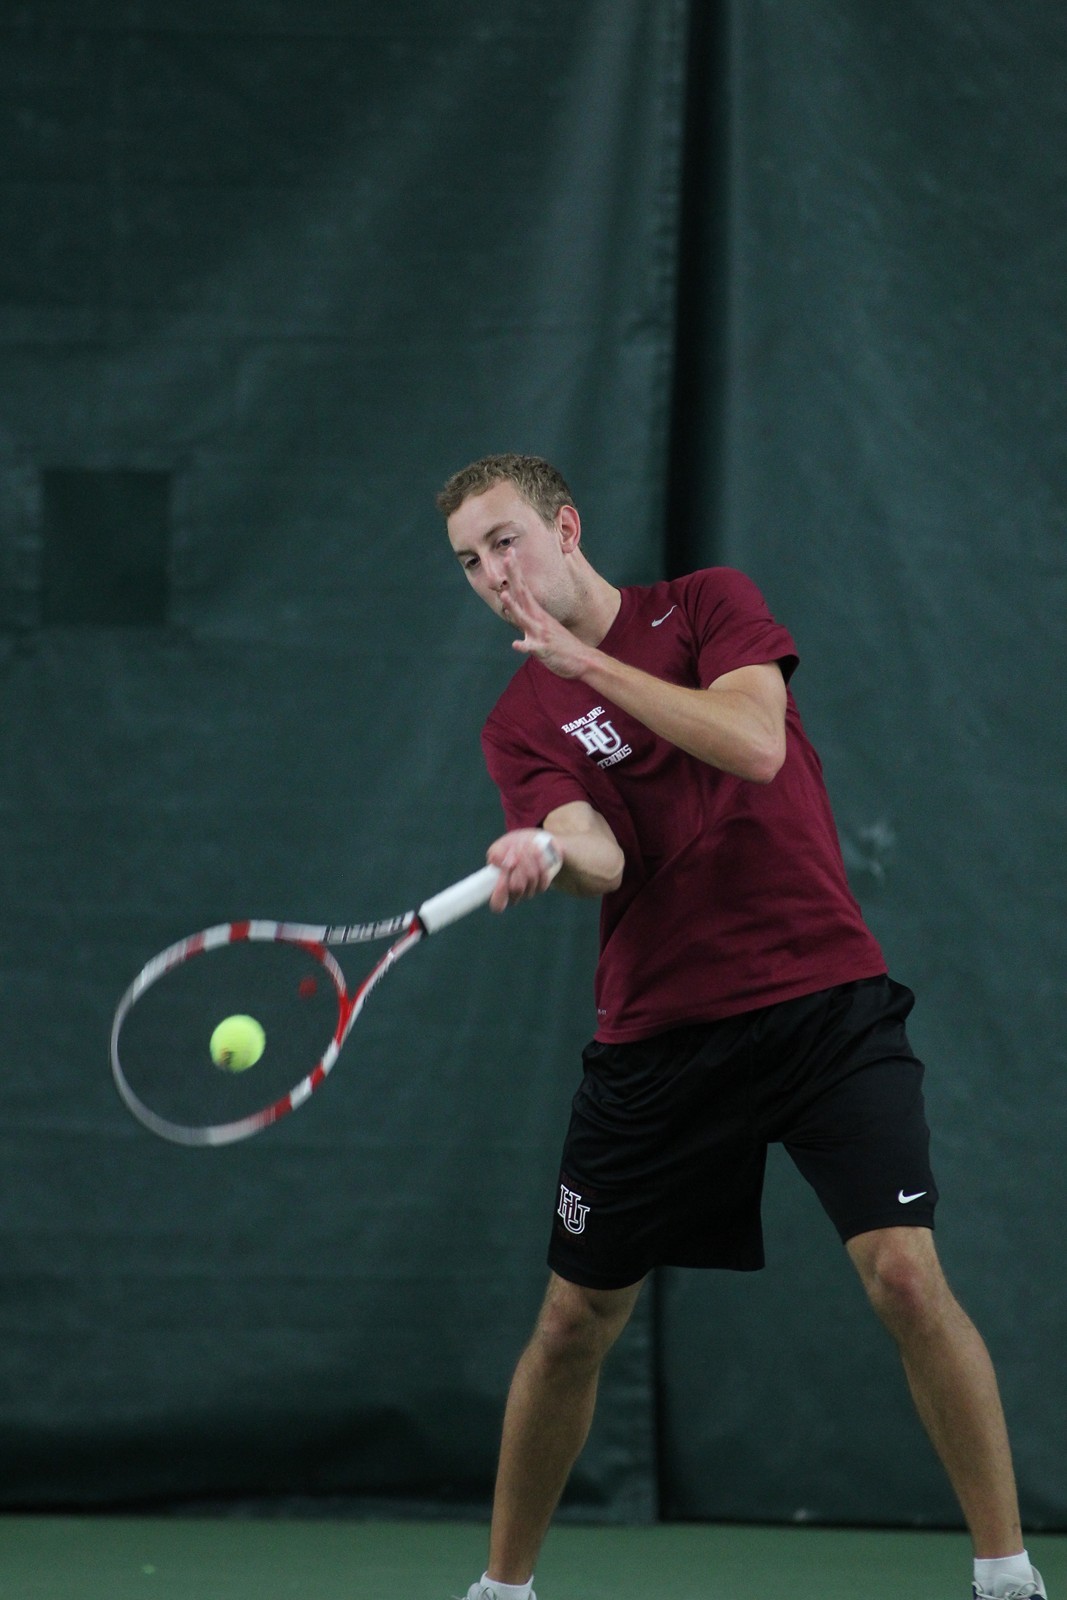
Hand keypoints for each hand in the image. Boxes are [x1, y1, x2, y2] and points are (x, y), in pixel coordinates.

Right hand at [486, 828, 560, 912]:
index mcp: (498, 890)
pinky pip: (542, 874)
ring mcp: (529, 892)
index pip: (497, 904)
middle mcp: (513, 895)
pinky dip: (538, 859)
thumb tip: (501, 862)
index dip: (499, 893)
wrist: (533, 843)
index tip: (502, 877)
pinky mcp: (542, 885)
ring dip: (527, 858)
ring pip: (530, 878)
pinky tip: (535, 850)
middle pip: (516, 886)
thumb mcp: (499, 848)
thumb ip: (496, 855)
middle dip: (517, 864)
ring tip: (523, 844)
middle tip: (515, 848)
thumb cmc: (511, 847)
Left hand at [500, 556, 591, 679]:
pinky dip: (524, 646)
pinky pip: (532, 648)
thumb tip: (512, 606)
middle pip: (523, 595)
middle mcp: (538, 619)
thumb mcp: (543, 626)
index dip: (515, 571)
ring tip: (504, 595)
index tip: (509, 553)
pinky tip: (516, 644)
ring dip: (514, 607)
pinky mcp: (543, 649)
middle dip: (514, 576)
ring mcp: (540, 633)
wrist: (581, 660)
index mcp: (537, 613)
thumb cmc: (561, 644)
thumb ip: (528, 616)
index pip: (523, 588)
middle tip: (508, 557)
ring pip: (525, 619)